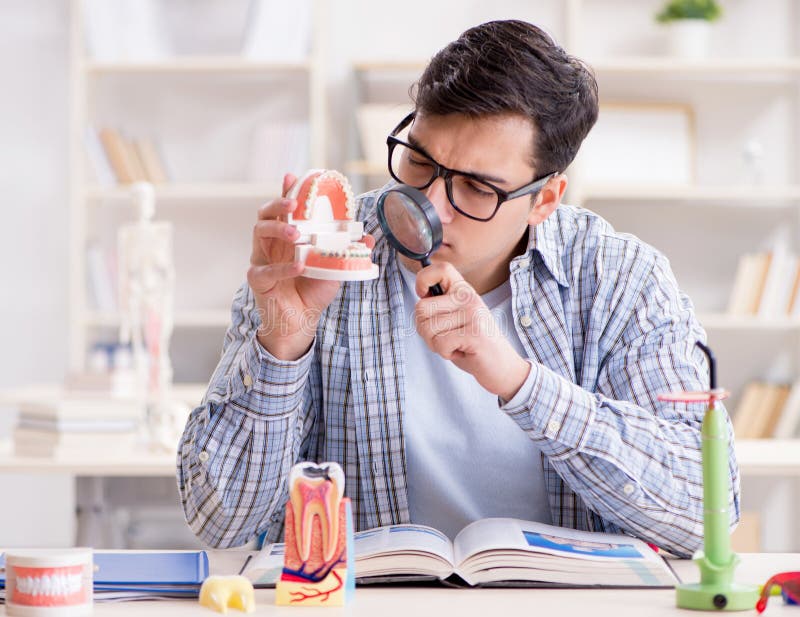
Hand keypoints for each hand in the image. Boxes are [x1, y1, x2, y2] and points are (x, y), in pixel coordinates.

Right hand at [248, 174, 370, 359]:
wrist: (301, 323)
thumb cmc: (312, 292)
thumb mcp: (334, 268)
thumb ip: (346, 252)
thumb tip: (368, 238)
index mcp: (286, 238)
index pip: (283, 209)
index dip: (285, 191)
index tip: (292, 176)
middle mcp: (271, 245)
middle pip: (264, 215)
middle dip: (278, 204)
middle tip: (294, 203)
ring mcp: (261, 260)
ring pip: (259, 233)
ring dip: (278, 228)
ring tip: (296, 232)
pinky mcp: (258, 280)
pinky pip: (265, 269)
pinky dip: (283, 267)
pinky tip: (298, 265)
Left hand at [414, 262, 530, 400]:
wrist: (502, 366)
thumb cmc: (473, 344)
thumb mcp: (456, 318)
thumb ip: (439, 306)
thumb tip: (420, 296)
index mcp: (464, 291)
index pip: (441, 268)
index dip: (423, 279)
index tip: (424, 295)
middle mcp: (469, 298)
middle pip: (421, 308)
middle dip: (424, 329)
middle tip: (443, 337)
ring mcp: (473, 315)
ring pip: (427, 328)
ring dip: (435, 344)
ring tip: (455, 344)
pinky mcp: (475, 334)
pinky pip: (440, 343)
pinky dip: (445, 353)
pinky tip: (461, 352)